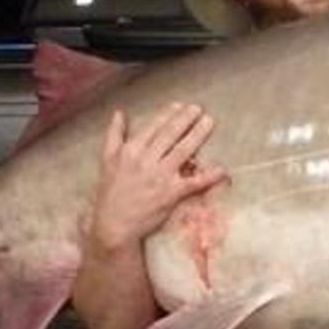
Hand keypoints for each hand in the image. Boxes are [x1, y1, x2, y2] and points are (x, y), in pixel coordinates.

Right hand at [86, 103, 226, 251]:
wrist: (113, 223)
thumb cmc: (110, 192)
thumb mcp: (106, 159)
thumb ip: (114, 134)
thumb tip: (119, 112)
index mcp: (131, 150)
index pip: (153, 127)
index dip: (168, 114)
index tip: (181, 105)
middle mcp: (146, 160)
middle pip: (170, 134)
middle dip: (186, 118)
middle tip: (199, 108)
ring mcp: (160, 177)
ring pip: (183, 151)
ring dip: (198, 135)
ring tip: (209, 122)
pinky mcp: (171, 194)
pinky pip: (194, 183)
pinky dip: (209, 176)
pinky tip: (222, 169)